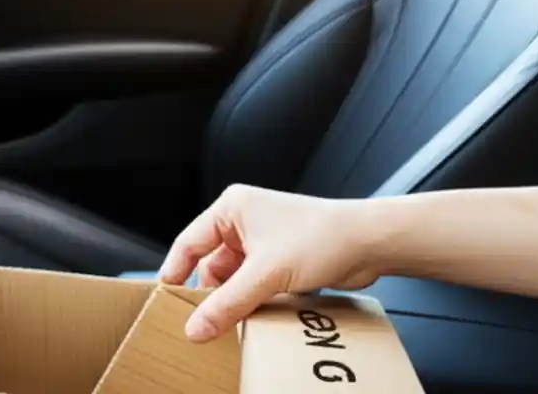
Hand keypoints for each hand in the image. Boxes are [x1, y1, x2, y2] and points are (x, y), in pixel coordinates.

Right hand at [158, 185, 384, 341]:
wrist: (370, 242)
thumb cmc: (321, 237)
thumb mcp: (266, 275)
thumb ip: (228, 304)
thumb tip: (196, 328)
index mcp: (231, 208)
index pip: (188, 243)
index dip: (176, 273)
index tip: (167, 301)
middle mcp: (243, 220)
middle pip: (211, 265)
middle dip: (212, 294)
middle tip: (205, 322)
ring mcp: (263, 240)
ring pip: (234, 278)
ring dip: (236, 300)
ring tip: (236, 321)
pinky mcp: (280, 258)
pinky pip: (254, 284)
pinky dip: (254, 300)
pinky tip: (259, 315)